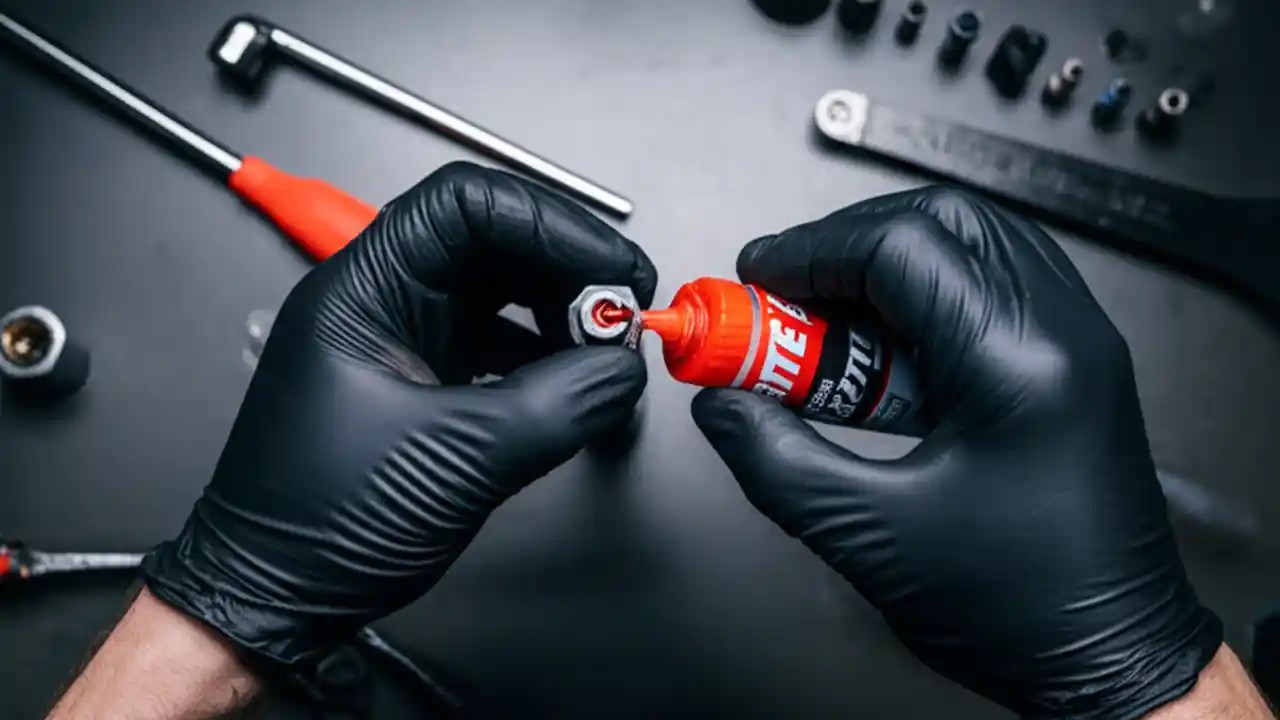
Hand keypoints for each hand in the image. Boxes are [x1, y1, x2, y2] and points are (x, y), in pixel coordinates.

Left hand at [141, 162, 656, 669]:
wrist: (273, 596)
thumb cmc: (315, 525)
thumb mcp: (456, 459)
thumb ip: (556, 406)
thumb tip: (622, 370)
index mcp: (362, 291)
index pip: (464, 205)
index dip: (549, 224)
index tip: (607, 265)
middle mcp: (382, 302)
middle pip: (492, 241)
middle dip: (567, 267)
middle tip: (623, 307)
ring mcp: (403, 340)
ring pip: (500, 291)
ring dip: (562, 310)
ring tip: (605, 349)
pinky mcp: (424, 382)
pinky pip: (498, 342)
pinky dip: (546, 353)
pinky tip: (576, 379)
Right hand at [692, 187, 1221, 716]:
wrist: (1109, 659)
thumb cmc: (1024, 612)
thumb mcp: (872, 537)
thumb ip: (778, 462)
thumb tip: (724, 407)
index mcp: (1019, 365)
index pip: (900, 248)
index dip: (811, 253)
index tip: (757, 281)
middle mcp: (1062, 334)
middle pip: (941, 221)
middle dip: (845, 245)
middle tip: (786, 293)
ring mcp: (1078, 343)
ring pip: (972, 242)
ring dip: (887, 264)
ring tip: (830, 323)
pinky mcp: (1074, 364)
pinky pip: (994, 286)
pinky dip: (927, 295)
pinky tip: (885, 348)